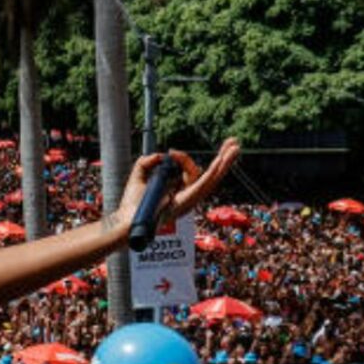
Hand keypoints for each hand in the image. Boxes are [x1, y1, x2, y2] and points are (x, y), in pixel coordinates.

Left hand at [111, 138, 241, 234]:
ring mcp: (189, 200)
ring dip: (224, 162)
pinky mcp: (187, 201)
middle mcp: (187, 196)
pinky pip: (203, 185)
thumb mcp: (138, 176)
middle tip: (234, 143)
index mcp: (179, 192)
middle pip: (210, 176)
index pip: (190, 172)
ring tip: (235, 147)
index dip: (182, 158)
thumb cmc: (132, 204)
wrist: (128, 220)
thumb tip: (161, 155)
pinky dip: (213, 172)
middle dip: (222, 158)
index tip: (170, 151)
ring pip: (212, 179)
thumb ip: (147, 162)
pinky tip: (221, 162)